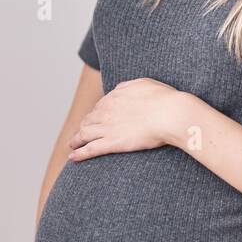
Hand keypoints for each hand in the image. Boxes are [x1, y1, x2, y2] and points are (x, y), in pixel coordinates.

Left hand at [68, 77, 189, 159]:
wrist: (170, 113)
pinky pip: (90, 149)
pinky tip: (73, 157)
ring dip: (76, 140)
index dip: (96, 114)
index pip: (100, 106)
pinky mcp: (112, 142)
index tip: (95, 120)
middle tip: (79, 134)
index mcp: (115, 96)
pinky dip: (79, 153)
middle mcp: (107, 110)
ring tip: (72, 145)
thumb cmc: (164, 99)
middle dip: (83, 126)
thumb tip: (121, 89)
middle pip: (89, 119)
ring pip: (84, 133)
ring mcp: (107, 126)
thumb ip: (130, 86)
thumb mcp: (144, 84)